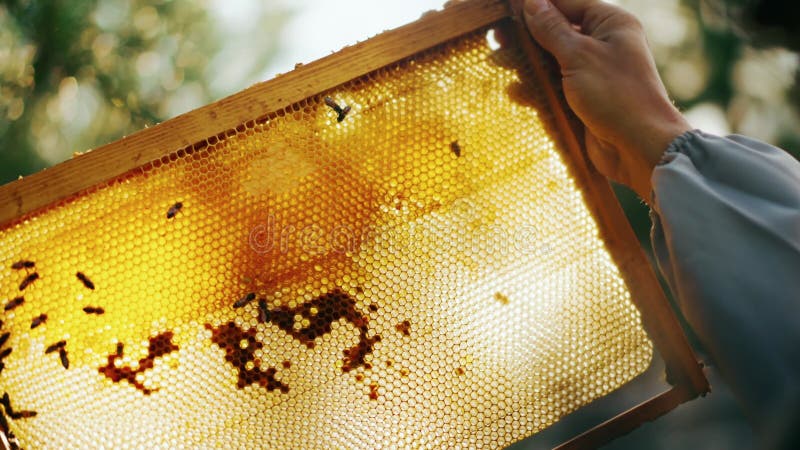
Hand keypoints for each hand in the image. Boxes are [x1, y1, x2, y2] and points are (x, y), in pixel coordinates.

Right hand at [519, 0, 690, 200]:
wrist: (638, 148)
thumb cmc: (617, 96)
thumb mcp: (579, 56)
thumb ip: (552, 29)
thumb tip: (531, 2)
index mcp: (609, 24)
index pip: (566, 3)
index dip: (536, 5)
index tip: (506, 8)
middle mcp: (602, 44)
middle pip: (556, 31)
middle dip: (527, 35)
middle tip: (497, 38)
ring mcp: (591, 73)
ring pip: (551, 61)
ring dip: (527, 63)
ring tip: (499, 62)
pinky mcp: (582, 100)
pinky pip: (553, 87)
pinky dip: (535, 88)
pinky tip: (516, 92)